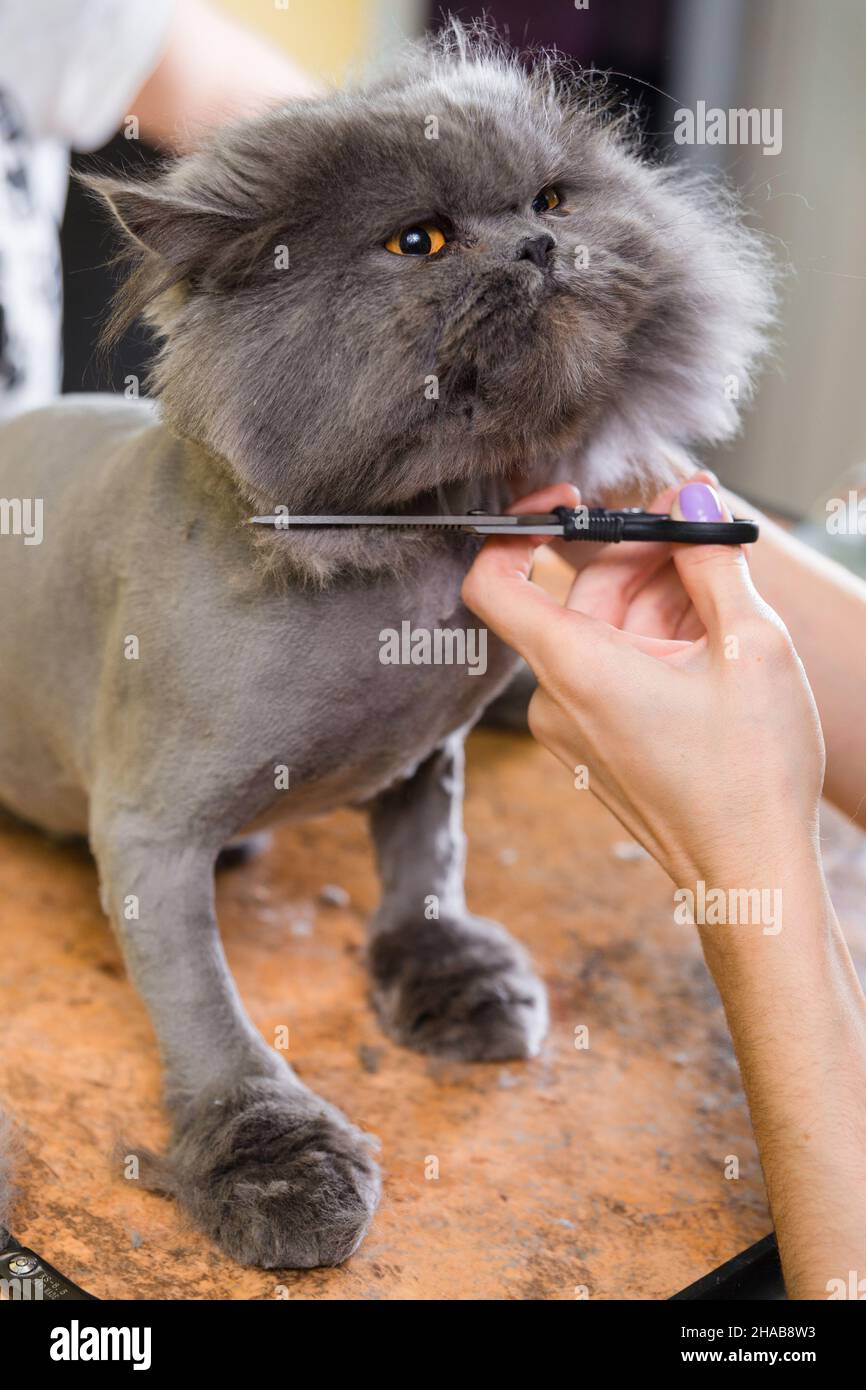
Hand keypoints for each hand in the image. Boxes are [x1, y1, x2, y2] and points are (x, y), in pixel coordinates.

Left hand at [463, 478, 825, 887]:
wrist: (750, 880)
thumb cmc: (750, 775)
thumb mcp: (749, 646)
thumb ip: (713, 560)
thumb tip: (695, 496)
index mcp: (573, 669)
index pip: (492, 579)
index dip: (518, 526)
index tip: (570, 502)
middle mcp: (555, 699)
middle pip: (577, 595)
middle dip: (641, 558)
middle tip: (706, 539)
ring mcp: (573, 728)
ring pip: (604, 631)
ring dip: (659, 601)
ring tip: (727, 599)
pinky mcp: (595, 747)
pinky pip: (612, 671)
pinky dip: (655, 644)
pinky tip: (712, 640)